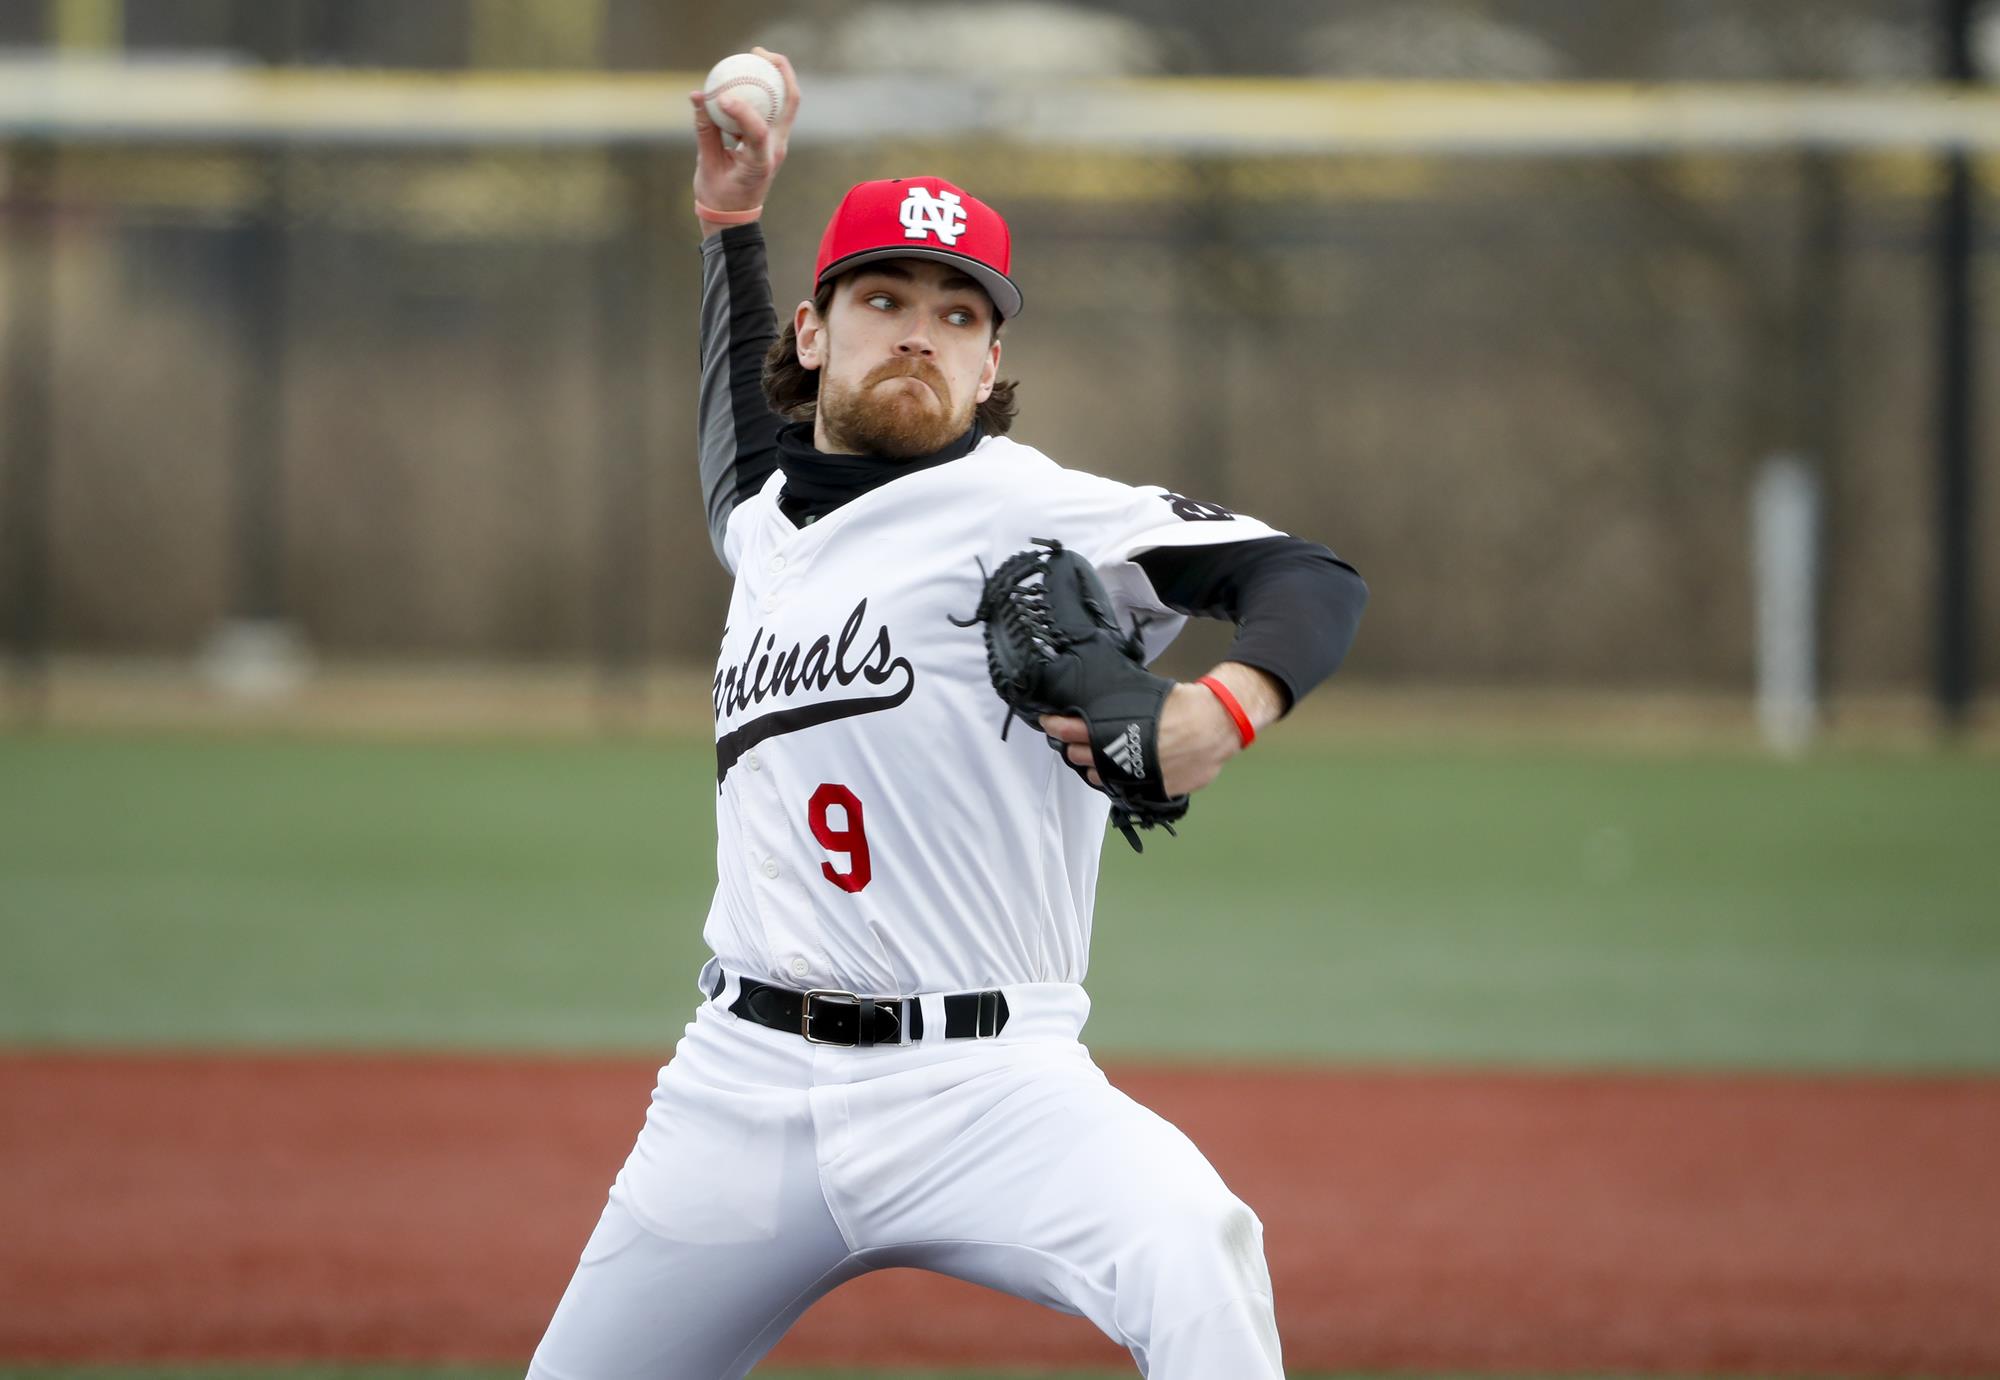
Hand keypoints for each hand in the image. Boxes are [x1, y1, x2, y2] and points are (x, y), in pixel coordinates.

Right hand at [690, 46, 800, 231]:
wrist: (734, 218)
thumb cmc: (719, 196)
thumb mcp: (707, 165)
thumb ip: (704, 130)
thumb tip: (696, 95)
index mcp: (760, 163)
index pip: (758, 131)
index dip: (742, 111)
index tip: (721, 97)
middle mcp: (776, 149)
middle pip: (789, 101)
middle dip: (780, 71)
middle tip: (757, 53)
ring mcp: (778, 144)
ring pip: (786, 102)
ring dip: (775, 76)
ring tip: (754, 56)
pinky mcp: (772, 141)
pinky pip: (772, 108)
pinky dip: (761, 90)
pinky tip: (745, 75)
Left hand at [1040, 685, 1238, 797]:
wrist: (1216, 725)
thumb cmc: (1182, 705)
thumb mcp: (1143, 697)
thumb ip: (1119, 707)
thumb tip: (1101, 709)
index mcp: (1115, 729)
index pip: (1072, 729)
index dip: (1057, 726)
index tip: (1049, 723)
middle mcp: (1120, 756)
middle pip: (1081, 755)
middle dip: (1073, 746)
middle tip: (1071, 739)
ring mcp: (1134, 776)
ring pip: (1099, 776)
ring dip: (1093, 766)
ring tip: (1093, 756)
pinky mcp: (1152, 790)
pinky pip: (1124, 789)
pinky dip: (1117, 779)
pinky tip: (1115, 771)